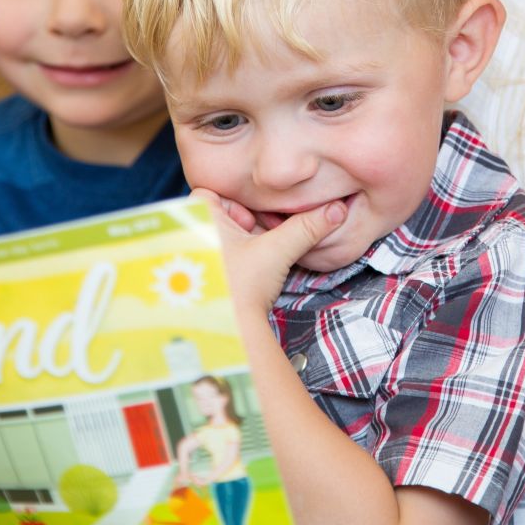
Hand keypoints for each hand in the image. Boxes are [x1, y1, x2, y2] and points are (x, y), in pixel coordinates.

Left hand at [196, 188, 346, 317]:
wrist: (231, 333)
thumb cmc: (243, 288)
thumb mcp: (278, 250)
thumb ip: (307, 227)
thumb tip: (337, 210)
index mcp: (195, 221)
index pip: (208, 191)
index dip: (234, 200)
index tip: (251, 217)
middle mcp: (187, 238)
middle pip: (218, 214)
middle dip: (243, 222)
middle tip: (259, 236)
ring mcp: (194, 259)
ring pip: (221, 236)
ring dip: (243, 242)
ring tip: (260, 254)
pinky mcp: (204, 277)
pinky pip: (220, 256)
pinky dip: (238, 258)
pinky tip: (253, 269)